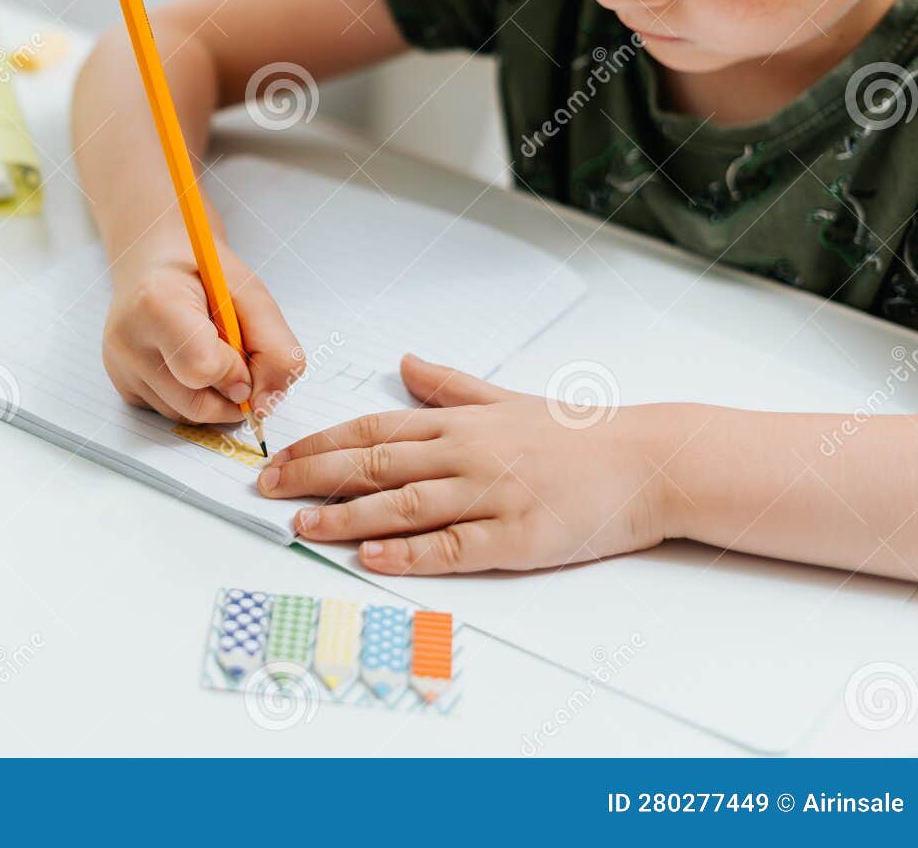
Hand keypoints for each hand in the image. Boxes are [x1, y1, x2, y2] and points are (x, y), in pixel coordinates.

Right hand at [102, 243, 302, 424]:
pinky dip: (193, 397)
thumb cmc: (204, 274)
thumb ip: (274, 349)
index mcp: (156, 302)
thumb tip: (265, 406)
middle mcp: (127, 340)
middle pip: (196, 404)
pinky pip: (172, 413)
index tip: (243, 354)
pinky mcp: (122, 386)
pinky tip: (188, 362)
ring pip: (187, 416)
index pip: (202, 367)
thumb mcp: (253, 296)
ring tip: (210, 354)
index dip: (236, 371)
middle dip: (231, 392)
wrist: (157, 264)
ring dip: (215, 397)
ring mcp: (120, 367)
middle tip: (235, 357)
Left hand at [257, 355, 681, 573]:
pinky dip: (408, 554)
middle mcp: (468, 455)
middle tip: (266, 487)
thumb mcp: (507, 399)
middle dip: (313, 474)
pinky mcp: (518, 539)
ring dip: (346, 516)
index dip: (320, 442)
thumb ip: (450, 386)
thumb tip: (405, 361)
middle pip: (375, 463)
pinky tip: (372, 557)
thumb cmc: (580, 434)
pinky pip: (451, 548)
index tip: (279, 455)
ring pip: (403, 506)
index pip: (374, 428)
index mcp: (461, 423)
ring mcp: (492, 497)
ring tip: (301, 524)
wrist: (651, 461)